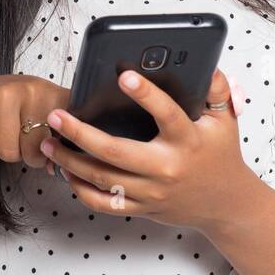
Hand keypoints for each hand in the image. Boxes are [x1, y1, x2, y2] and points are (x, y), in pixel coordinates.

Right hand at [0, 74, 70, 169]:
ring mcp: (6, 91)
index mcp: (57, 95)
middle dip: (27, 154)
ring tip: (6, 131)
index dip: (60, 149)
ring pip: (8, 151)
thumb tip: (54, 166)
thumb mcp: (48, 121)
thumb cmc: (21, 113)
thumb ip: (60, 143)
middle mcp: (34, 88)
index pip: (69, 130)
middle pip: (34, 150)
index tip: (53, 146)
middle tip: (22, 138)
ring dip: (6, 150)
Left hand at [40, 68, 254, 231]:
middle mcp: (166, 168)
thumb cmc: (222, 156)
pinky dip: (80, 189)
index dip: (146, 94)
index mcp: (187, 141)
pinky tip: (66, 171)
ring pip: (102, 179)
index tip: (124, 75)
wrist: (226, 205)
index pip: (166, 114)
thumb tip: (206, 66)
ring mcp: (151, 192)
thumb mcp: (225, 120)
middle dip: (80, 133)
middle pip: (115, 152)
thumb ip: (217, 91)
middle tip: (56, 115)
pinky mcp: (141, 208)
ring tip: (48, 142)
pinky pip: (104, 203)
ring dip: (69, 161)